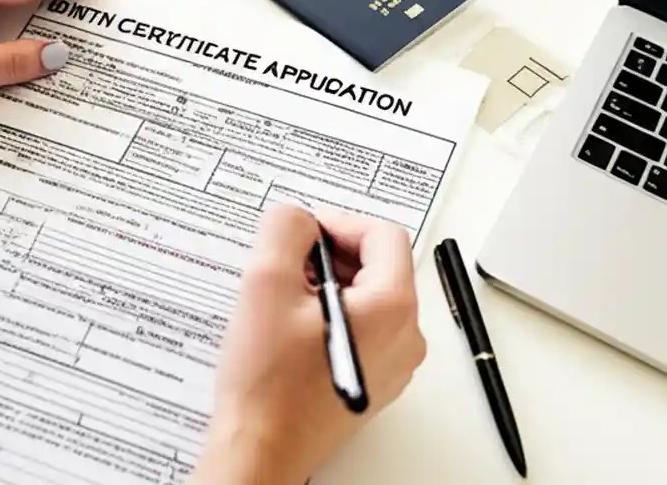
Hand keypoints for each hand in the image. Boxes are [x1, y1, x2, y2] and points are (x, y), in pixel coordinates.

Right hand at [192, 205, 426, 484]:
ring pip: (370, 298)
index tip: (303, 233)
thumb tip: (297, 218)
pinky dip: (332, 318)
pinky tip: (293, 332)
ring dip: (329, 287)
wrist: (261, 448)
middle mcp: (405, 336)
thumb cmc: (269, 384)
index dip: (338, 223)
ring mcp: (393, 363)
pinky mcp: (375, 381)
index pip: (382, 234)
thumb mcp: (266, 283)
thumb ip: (285, 230)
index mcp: (392, 307)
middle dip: (332, 256)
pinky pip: (364, 331)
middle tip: (288, 267)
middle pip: (380, 266)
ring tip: (286, 302)